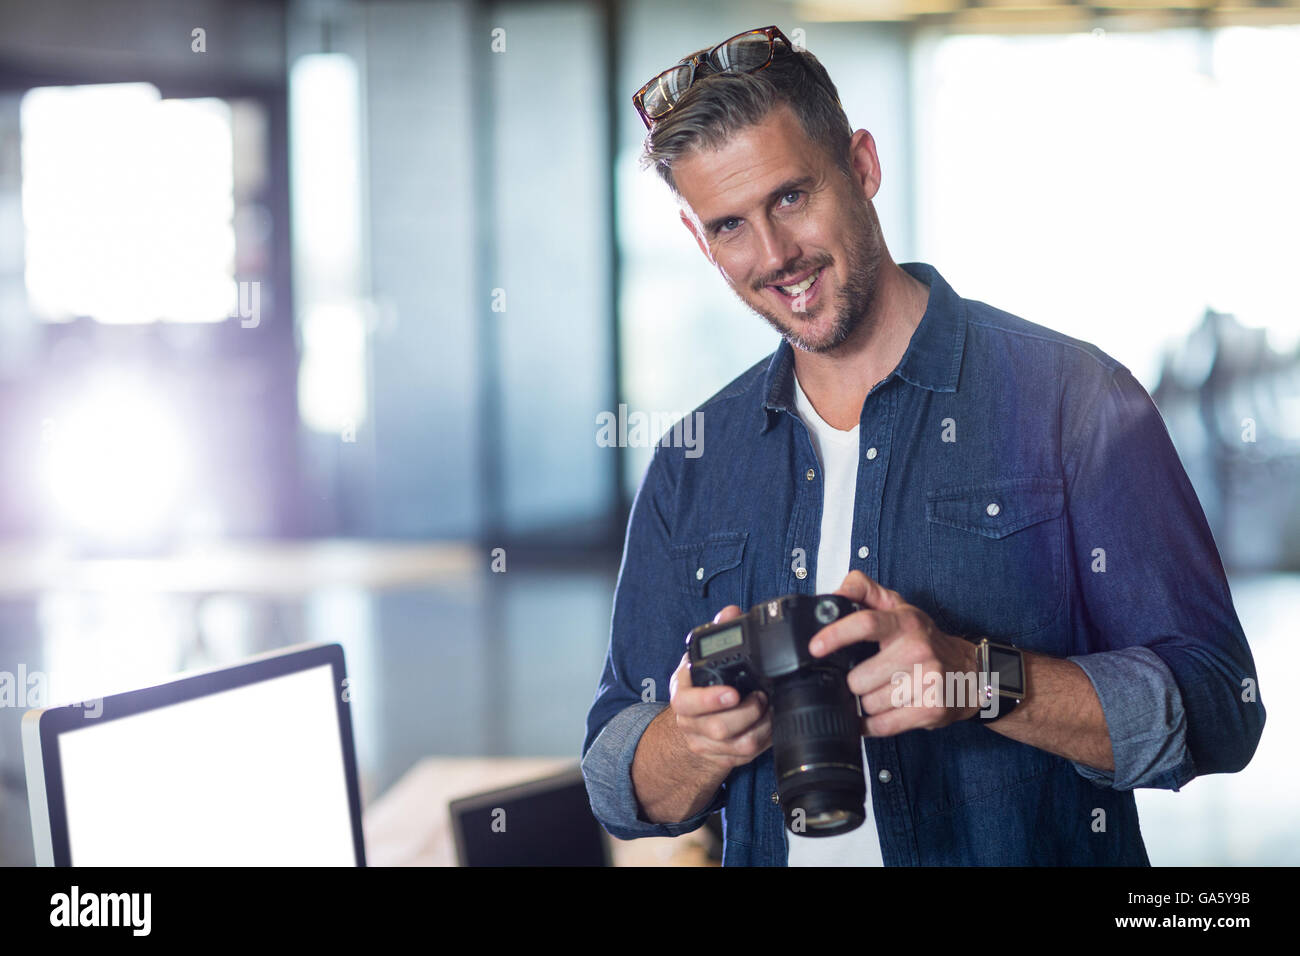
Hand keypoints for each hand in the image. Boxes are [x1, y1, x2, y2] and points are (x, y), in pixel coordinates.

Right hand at [667, 605, 772, 769]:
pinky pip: (746, 756)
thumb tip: (731, 612)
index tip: (733, 693)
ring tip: (770, 710)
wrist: (692, 720)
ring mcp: (704, 743)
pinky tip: (769, 725)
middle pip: (718, 728)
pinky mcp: (720, 758)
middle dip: (748, 713)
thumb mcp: (703, 658)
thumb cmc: (700, 684)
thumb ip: (718, 634)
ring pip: (737, 746)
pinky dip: (764, 741)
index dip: (711, 700)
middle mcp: (689, 722)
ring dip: (761, 728)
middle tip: (761, 698)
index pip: (688, 702)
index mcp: (682, 694)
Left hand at [809, 571, 980, 735]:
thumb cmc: (926, 640)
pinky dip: (872, 724)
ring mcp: (927, 681)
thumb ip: (866, 591)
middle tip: (868, 676)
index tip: (815, 647)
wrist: (970, 672)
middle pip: (859, 678)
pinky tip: (880, 713)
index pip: (866, 623)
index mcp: (905, 623)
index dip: (836, 635)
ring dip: (867, 703)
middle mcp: (917, 650)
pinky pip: (883, 725)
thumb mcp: (899, 608)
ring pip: (869, 704)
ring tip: (882, 691)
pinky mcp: (931, 709)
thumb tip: (838, 590)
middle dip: (855, 682)